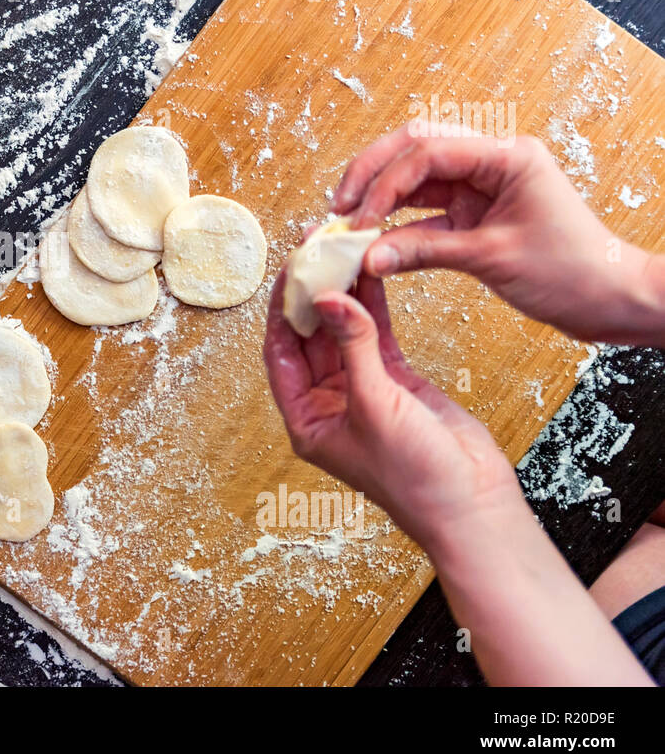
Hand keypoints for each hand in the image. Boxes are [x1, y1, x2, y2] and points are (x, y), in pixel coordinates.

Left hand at [262, 267, 522, 552]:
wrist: (473, 505)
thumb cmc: (416, 477)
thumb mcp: (375, 407)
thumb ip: (352, 348)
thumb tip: (326, 299)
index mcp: (306, 419)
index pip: (280, 352)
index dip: (282, 310)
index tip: (290, 269)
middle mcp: (327, 404)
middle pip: (309, 337)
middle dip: (311, 294)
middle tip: (314, 249)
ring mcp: (362, 391)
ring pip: (344, 331)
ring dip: (342, 294)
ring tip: (340, 251)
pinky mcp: (396, 382)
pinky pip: (375, 336)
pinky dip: (372, 307)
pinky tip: (370, 274)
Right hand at [332, 120, 664, 344]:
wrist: (610, 299)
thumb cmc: (574, 271)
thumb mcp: (491, 258)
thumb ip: (425, 252)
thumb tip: (369, 255)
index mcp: (507, 156)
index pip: (428, 152)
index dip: (385, 183)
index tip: (358, 217)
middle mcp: (492, 162)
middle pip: (415, 148)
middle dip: (373, 175)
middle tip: (340, 205)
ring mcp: (482, 187)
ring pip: (416, 179)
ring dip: (381, 198)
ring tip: (348, 223)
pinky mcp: (475, 214)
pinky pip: (426, 213)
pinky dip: (399, 227)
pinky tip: (374, 243)